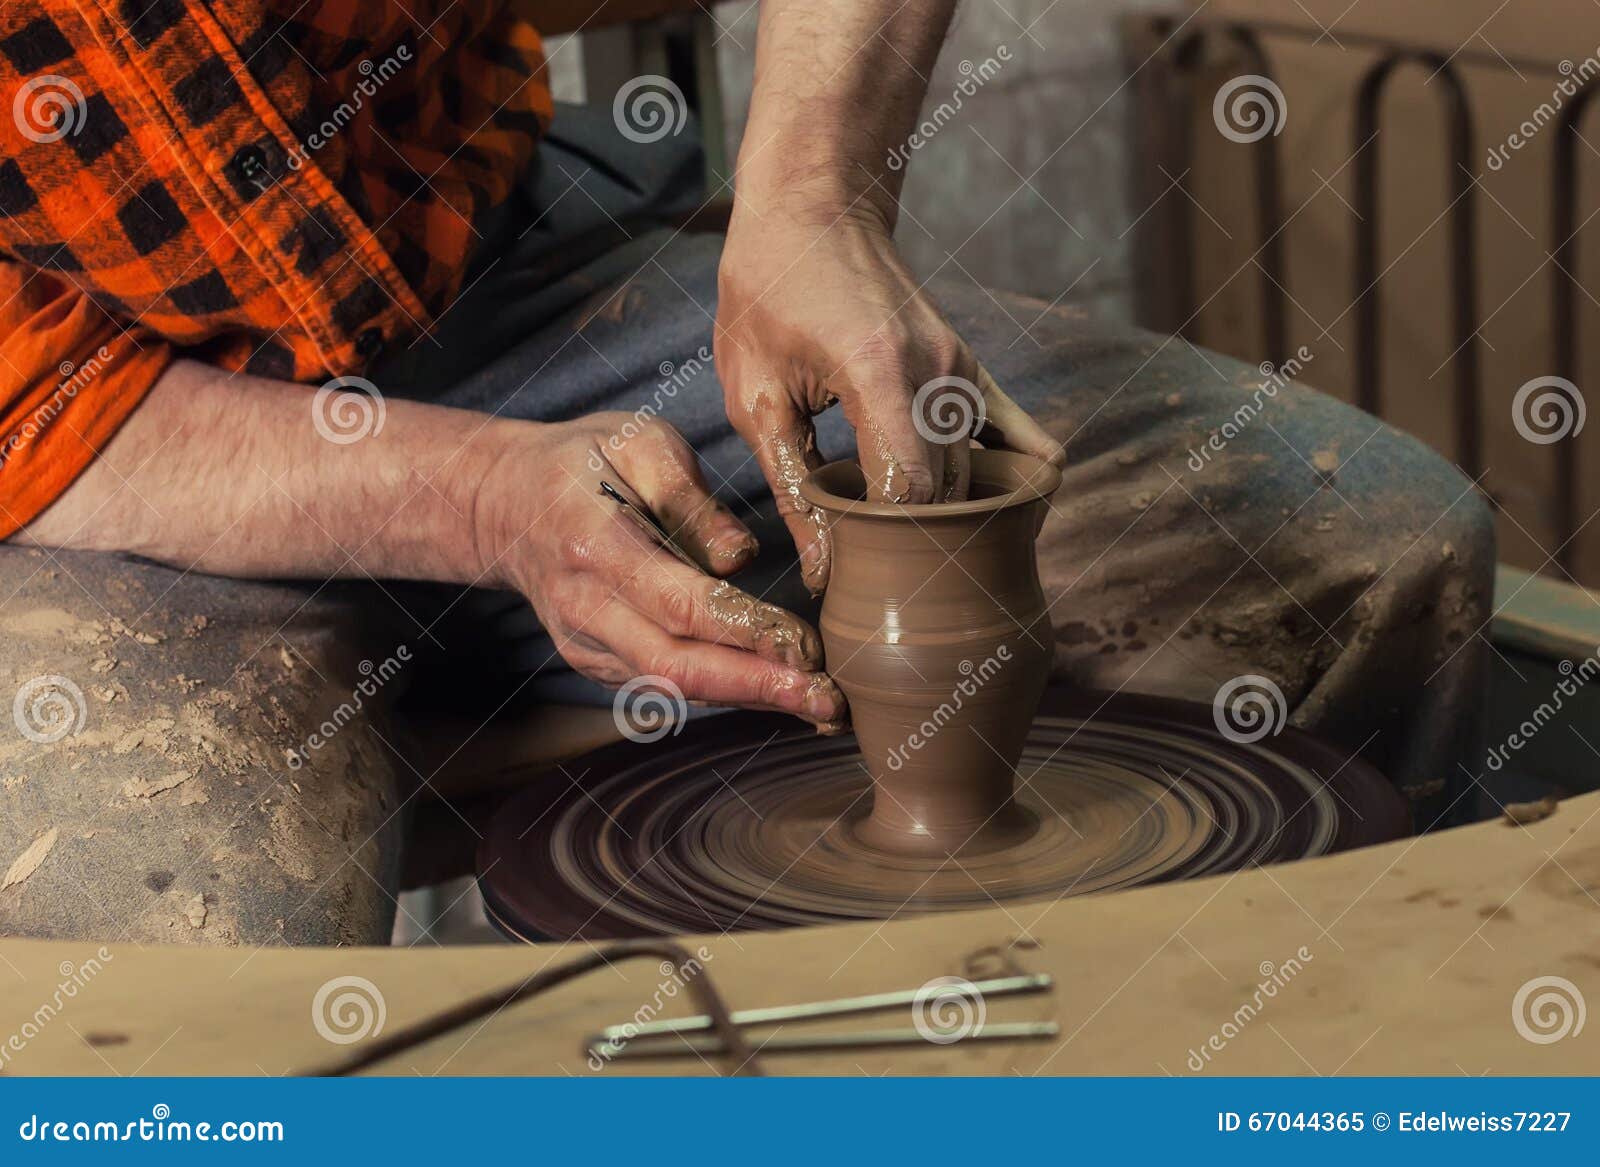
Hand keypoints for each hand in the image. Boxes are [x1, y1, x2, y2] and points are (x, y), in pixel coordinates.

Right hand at [477, 413, 847, 729]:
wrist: (504, 503)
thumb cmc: (583, 460)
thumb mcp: (638, 442)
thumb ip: (690, 498)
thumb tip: (740, 556)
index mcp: (595, 543)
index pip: (678, 603)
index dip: (744, 631)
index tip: (806, 646)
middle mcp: (584, 606)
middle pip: (676, 666)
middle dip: (757, 688)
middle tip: (829, 702)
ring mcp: (584, 643)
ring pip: (672, 687)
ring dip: (749, 699)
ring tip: (820, 705)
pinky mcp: (595, 661)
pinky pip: (663, 685)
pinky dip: (722, 692)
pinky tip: (776, 692)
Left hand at [715, 206, 1062, 593]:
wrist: (813, 213)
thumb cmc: (769, 298)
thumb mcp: (757, 396)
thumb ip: (794, 486)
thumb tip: (825, 571)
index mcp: (879, 372)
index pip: (910, 491)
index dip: (884, 543)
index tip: (854, 564)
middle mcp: (938, 370)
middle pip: (950, 494)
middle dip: (916, 543)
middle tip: (874, 570)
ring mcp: (965, 368)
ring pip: (981, 478)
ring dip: (950, 521)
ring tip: (906, 547)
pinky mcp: (974, 370)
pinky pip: (1023, 442)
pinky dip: (1011, 486)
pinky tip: (985, 521)